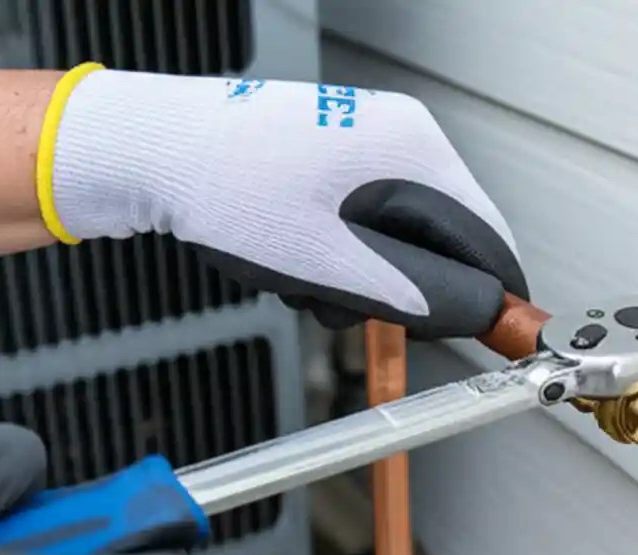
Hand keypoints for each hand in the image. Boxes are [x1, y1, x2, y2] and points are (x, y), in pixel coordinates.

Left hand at [45, 67, 527, 339]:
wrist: (151, 150)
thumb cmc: (225, 189)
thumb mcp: (327, 260)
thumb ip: (411, 292)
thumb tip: (478, 309)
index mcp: (412, 149)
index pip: (486, 236)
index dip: (485, 294)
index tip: (482, 336)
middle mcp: (399, 136)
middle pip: (442, 238)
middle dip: (399, 287)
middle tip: (344, 304)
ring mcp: (367, 142)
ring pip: (400, 236)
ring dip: (359, 278)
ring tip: (301, 279)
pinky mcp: (338, 155)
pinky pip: (366, 220)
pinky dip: (339, 254)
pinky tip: (291, 257)